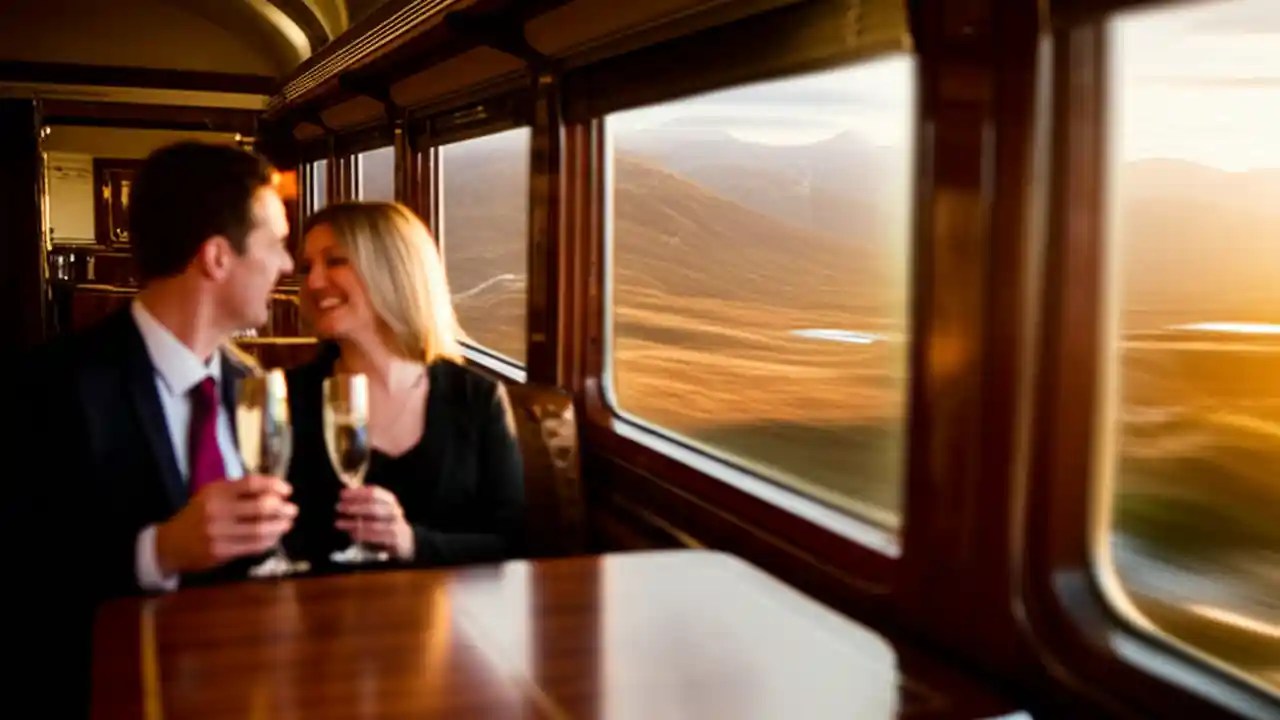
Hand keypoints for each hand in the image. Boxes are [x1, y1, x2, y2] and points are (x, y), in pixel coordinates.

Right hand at [155, 475, 296, 575]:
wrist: (170, 544)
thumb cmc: (197, 516)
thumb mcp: (211, 495)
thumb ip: (238, 491)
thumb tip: (275, 490)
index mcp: (216, 491)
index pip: (252, 483)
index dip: (274, 485)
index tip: (287, 490)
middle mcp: (217, 510)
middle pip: (261, 506)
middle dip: (283, 508)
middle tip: (293, 510)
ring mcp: (218, 532)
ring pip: (260, 529)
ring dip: (279, 526)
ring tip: (287, 524)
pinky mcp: (221, 551)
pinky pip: (253, 546)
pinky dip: (269, 541)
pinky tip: (274, 537)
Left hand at [336, 486, 413, 560]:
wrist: (406, 540)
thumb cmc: (386, 522)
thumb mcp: (379, 509)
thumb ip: (364, 502)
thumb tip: (344, 495)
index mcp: (390, 500)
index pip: (374, 492)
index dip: (357, 492)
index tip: (342, 494)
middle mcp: (394, 511)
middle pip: (373, 507)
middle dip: (354, 507)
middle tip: (339, 507)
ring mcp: (396, 525)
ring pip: (373, 524)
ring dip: (354, 524)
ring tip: (339, 523)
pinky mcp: (394, 539)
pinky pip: (376, 537)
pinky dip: (362, 535)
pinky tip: (352, 534)